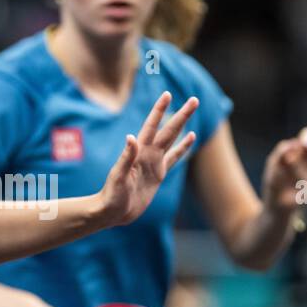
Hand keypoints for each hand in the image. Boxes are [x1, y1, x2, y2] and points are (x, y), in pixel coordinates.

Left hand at [99, 92, 198, 225]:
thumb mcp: (118, 177)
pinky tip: (191, 137)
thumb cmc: (112, 196)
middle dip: (181, 115)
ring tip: (192, 110)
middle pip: (168, 130)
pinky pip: (174, 157)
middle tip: (194, 99)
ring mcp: (154, 163)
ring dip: (182, 125)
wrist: (112, 212)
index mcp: (139, 152)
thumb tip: (131, 137)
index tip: (167, 94)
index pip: (151, 126)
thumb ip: (125, 158)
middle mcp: (148, 154)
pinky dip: (183, 147)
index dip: (159, 110)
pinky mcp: (158, 174)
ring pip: (172, 139)